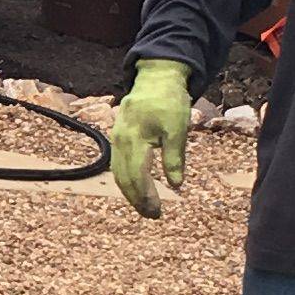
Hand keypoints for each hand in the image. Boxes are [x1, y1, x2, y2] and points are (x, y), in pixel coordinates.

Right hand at [110, 61, 195, 219]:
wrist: (156, 78)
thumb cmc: (169, 102)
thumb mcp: (178, 129)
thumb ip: (174, 158)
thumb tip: (176, 186)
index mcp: (135, 138)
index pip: (137, 176)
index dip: (146, 196)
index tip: (158, 212)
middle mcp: (121, 141)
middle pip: (123, 178)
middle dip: (137, 199)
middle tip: (153, 215)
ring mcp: (116, 139)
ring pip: (118, 173)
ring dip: (130, 193)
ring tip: (145, 207)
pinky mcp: (118, 138)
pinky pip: (117, 164)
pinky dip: (126, 180)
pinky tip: (137, 189)